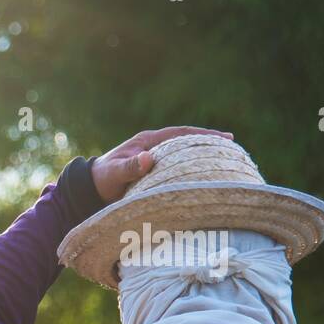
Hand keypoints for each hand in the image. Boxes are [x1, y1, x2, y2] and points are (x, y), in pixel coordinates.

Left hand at [91, 126, 232, 203]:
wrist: (90, 190)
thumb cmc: (101, 179)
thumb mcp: (114, 173)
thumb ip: (129, 167)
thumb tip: (148, 159)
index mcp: (148, 141)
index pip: (181, 133)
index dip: (203, 135)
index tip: (224, 138)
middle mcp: (154, 148)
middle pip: (188, 142)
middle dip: (209, 144)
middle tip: (233, 148)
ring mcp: (156, 160)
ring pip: (185, 156)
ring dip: (203, 158)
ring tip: (226, 162)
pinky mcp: (155, 174)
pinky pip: (178, 170)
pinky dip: (192, 172)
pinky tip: (205, 180)